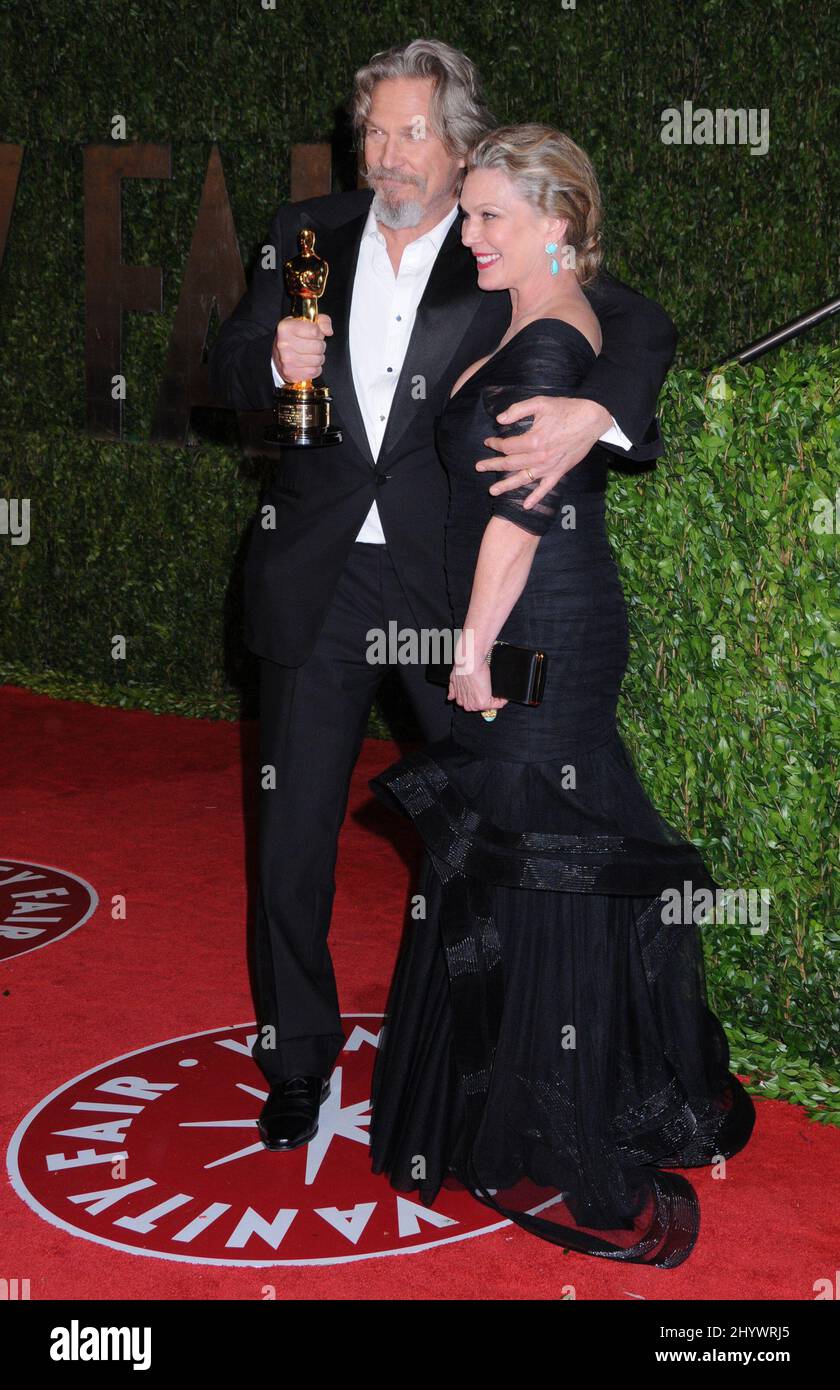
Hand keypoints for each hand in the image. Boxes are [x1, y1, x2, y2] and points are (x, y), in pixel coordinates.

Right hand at [272, 313, 332, 380]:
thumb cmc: (293, 338)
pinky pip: (314, 371)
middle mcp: (284, 344)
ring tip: (310, 354)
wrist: (277, 355)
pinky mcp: (291, 373)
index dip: (319, 332)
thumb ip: (322, 321)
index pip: (315, 330)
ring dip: (318, 357)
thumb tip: (328, 331)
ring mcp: (287, 360)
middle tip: (312, 345)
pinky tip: (307, 363)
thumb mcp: (306, 322)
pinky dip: (314, 368)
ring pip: (318, 360)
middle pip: (318, 346)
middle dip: (319, 346)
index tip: (314, 333)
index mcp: (286, 327)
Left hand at [448, 658, 507, 714]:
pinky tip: (504, 695)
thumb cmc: (463, 667)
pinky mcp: (483, 703)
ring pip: (488, 707)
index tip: (486, 693)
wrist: (469, 663)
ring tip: (499, 693)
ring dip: (495, 700)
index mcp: (460, 698)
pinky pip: (497, 705)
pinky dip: (502, 700)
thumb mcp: (453, 679)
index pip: (471, 704)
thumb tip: (450, 698)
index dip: (480, 698)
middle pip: (480, 707)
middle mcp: (466, 704)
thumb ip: (453, 689)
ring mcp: (474, 705)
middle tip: (493, 691)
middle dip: (487, 700)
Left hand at [477, 396, 612, 508]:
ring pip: (523, 479)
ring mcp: (549, 467)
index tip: (488, 442)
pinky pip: (546, 488)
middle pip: (510, 464)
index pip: (507, 446)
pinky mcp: (559, 472)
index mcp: (534, 440)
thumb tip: (500, 419)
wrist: (591, 419)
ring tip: (492, 491)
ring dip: (506, 486)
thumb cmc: (565, 409)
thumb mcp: (540, 402)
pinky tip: (526, 505)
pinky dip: (536, 497)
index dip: (495, 444)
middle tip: (479, 467)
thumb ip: (518, 410)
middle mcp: (539, 457)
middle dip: (493, 465)